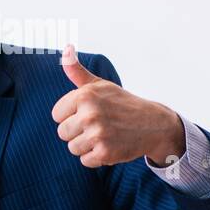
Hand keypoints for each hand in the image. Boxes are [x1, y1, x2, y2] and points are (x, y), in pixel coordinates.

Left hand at [50, 44, 186, 167]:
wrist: (152, 124)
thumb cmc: (122, 104)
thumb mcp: (100, 85)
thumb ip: (77, 71)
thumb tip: (66, 48)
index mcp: (85, 95)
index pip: (56, 114)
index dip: (71, 115)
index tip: (88, 112)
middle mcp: (90, 114)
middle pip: (62, 133)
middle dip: (77, 132)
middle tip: (98, 125)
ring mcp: (98, 134)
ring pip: (73, 148)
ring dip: (87, 145)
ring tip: (104, 135)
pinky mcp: (105, 153)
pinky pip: (85, 160)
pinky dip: (96, 157)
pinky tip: (110, 145)